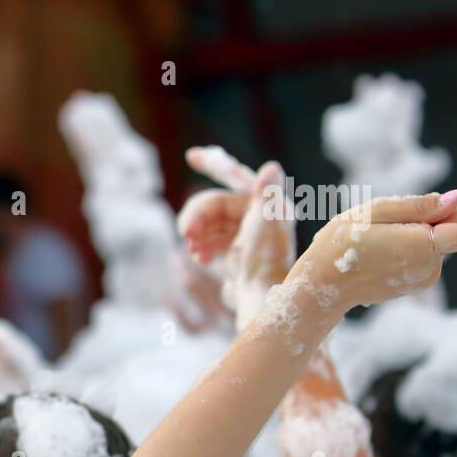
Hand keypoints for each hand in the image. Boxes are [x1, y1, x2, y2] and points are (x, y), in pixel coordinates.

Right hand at [179, 147, 295, 325]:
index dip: (215, 165)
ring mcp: (244, 233)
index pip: (237, 177)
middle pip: (215, 204)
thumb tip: (270, 167)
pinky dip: (201, 246)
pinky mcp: (235, 251)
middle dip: (197, 216)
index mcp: (267, 204)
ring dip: (197, 233)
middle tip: (185, 233)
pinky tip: (202, 260)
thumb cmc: (268, 262)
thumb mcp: (267, 225)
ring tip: (195, 251)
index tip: (191, 156)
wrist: (262, 300)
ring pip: (209, 222)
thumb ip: (267, 195)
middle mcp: (257, 215)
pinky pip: (210, 239)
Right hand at [300, 180, 456, 310]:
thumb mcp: (373, 212)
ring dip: (418, 229)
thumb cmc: (339, 246)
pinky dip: (411, 243)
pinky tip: (380, 247)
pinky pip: (425, 254)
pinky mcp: (415, 283)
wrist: (321, 286)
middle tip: (394, 214)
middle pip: (451, 229)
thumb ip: (418, 205)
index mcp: (421, 247)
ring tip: (378, 234)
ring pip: (436, 240)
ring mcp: (423, 278)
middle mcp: (428, 267)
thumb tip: (455, 198)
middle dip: (435, 213)